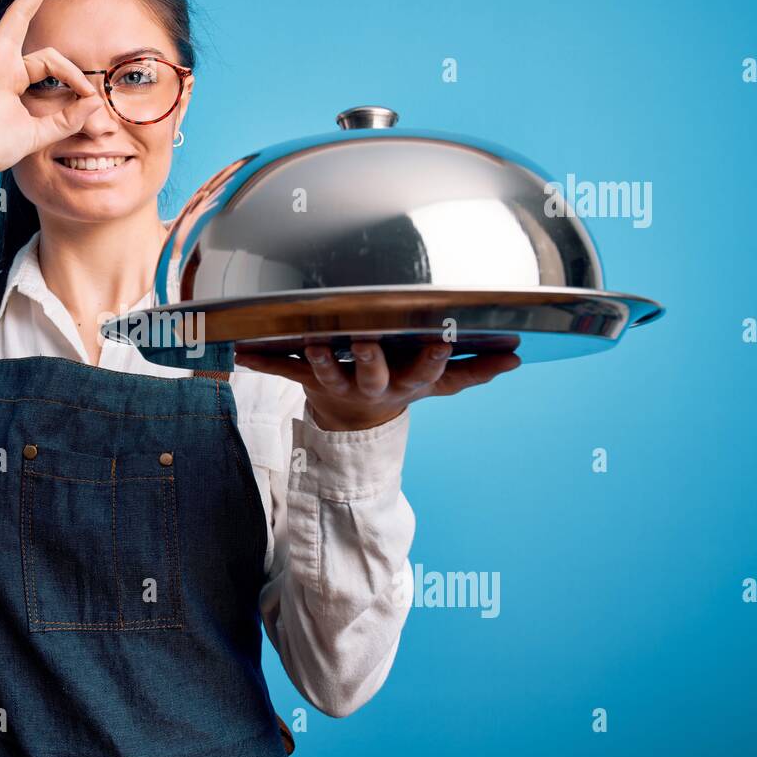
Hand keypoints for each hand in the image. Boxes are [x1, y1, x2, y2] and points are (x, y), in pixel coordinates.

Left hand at [233, 340, 521, 431]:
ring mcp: (338, 381)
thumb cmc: (404, 384)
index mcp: (407, 382)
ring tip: (309, 339)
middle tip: (364, 337)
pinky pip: (282, 369)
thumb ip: (475, 369)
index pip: (426, 370)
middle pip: (373, 373)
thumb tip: (518, 359)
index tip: (440, 339)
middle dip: (370, 357)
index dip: (433, 358)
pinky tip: (238, 351)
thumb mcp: (440, 384)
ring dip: (317, 357)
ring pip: (326, 371)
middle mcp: (372, 384)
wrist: (357, 419)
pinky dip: (261, 360)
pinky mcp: (309, 378)